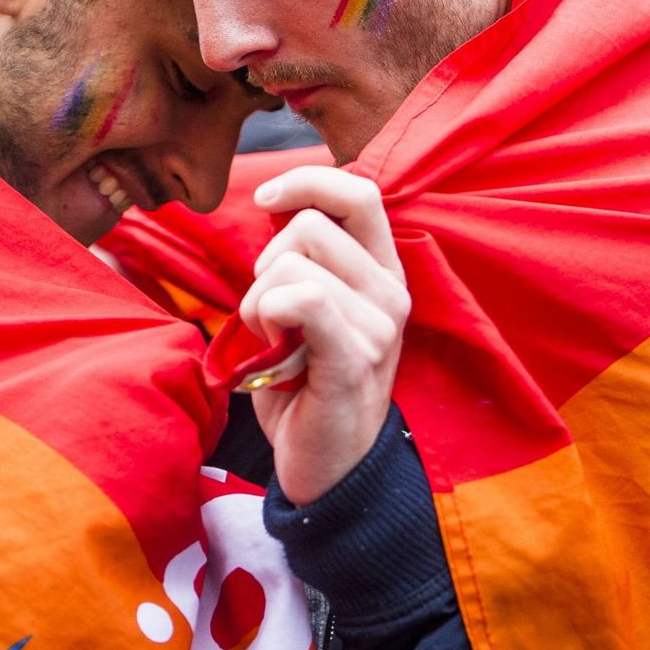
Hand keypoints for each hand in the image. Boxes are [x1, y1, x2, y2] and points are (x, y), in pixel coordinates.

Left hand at [238, 166, 408, 504]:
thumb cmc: (307, 385)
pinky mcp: (354, 358)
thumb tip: (272, 205)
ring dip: (259, 301)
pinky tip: (271, 346)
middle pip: (311, 226)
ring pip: (292, 265)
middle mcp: (390, 292)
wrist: (328, 468)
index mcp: (382, 272)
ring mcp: (379, 326)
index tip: (264, 199)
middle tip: (270, 314)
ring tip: (273, 343)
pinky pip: (303, 299)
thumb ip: (303, 260)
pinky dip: (269, 313)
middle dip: (267, 263)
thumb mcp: (310, 309)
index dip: (307, 181)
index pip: (359, 192)